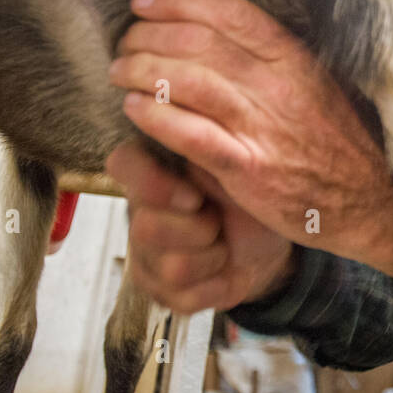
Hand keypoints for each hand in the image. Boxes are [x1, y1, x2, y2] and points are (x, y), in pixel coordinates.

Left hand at [106, 0, 392, 280]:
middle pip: (200, 42)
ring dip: (143, 71)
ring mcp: (265, 127)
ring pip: (189, 81)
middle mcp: (279, 86)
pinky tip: (135, 109)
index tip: (146, 2)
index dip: (180, 1)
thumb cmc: (336, 145)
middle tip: (126, 43)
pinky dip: (157, 117)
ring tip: (120, 72)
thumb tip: (208, 45)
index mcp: (296, 60)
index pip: (230, 14)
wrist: (371, 201)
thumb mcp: (314, 88)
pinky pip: (192, 134)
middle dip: (150, 36)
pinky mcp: (250, 168)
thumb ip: (267, 67)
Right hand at [106, 141, 297, 313]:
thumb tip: (185, 97)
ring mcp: (146, 256)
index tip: (193, 195)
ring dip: (213, 254)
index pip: (122, 166)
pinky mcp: (162, 291)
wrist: (270, 239)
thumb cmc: (245, 190)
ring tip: (221, 239)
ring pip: (172, 265)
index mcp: (149, 171)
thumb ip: (201, 133)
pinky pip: (185, 294)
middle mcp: (138, 213)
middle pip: (148, 227)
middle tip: (216, 216)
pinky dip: (217, 281)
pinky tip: (223, 266)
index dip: (156, 186)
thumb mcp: (229, 156)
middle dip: (199, 226)